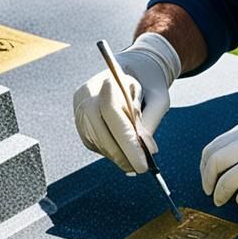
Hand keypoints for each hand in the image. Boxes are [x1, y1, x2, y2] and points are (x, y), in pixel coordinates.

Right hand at [73, 33, 180, 173]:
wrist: (131, 69)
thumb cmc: (149, 84)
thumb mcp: (158, 98)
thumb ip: (152, 120)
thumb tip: (147, 149)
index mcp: (108, 80)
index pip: (112, 113)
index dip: (127, 142)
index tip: (143, 164)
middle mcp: (88, 94)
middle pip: (101, 131)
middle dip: (122, 155)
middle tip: (141, 169)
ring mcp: (80, 107)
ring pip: (96, 140)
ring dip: (117, 155)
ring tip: (135, 162)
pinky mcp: (79, 120)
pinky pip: (93, 142)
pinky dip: (109, 151)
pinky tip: (123, 152)